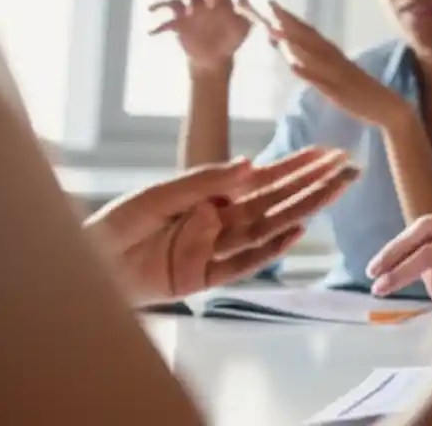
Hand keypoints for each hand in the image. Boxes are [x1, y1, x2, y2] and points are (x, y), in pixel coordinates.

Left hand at [84, 148, 358, 304]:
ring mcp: (213, 250)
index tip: (328, 153)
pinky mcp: (202, 279)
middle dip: (313, 186)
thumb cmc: (114, 226)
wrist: (81, 267)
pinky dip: (271, 250)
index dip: (297, 167)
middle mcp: (218, 222)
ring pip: (268, 229)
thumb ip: (203, 181)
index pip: (263, 180)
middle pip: (275, 203)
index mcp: (209, 197)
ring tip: (335, 192)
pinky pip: (243, 264)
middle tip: (350, 170)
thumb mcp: (157, 196)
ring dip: (303, 210)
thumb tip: (250, 164)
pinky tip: (298, 232)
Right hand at [148, 0, 251, 73]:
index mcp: (218, 2)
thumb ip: (245, 12)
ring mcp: (189, 14)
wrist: (215, 59)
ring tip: (155, 8)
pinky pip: (167, 22)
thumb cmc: (230, 41)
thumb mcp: (242, 28)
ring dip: (165, 2)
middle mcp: (202, 4)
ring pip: (175, 1)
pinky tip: (153, 32)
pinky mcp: (180, 25)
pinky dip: (159, 27)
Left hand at [250, 0, 410, 128]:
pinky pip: (323, 82)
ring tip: (274, 32)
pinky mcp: (341, 92)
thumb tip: (292, 53)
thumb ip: (316, 64)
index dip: (291, 18)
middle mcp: (336, 59)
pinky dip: (308, 73)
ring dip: (294, 43)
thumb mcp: (336, 75)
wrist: (389, 107)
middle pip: (310, 37)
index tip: (272, 4)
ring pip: (314, 56)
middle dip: (289, 23)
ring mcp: (339, 74)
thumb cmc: (361, 92)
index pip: (309, 32)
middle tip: (269, 6)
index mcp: (334, 55)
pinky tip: (293, 67)